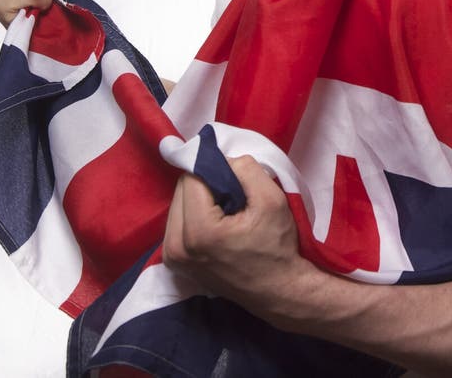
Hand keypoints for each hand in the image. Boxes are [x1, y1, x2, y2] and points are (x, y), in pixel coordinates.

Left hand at [162, 155, 319, 326]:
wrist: (279, 292)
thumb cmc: (277, 246)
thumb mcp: (271, 198)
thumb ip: (244, 168)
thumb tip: (221, 158)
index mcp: (198, 232)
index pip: (192, 177)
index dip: (214, 168)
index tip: (236, 176)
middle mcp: (176, 246)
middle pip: (182, 189)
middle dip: (206, 182)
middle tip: (234, 193)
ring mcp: (173, 257)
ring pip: (179, 203)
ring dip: (200, 197)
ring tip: (228, 208)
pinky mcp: (174, 262)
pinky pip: (179, 220)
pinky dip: (196, 212)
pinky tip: (219, 221)